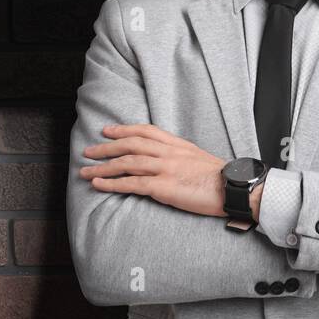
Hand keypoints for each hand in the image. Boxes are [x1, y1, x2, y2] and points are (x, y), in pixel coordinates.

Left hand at [79, 123, 227, 217]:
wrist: (233, 188)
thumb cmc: (220, 178)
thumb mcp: (199, 158)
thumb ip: (180, 155)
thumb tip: (166, 160)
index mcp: (177, 144)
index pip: (145, 131)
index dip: (124, 130)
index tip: (108, 131)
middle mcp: (168, 152)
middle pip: (130, 144)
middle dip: (106, 147)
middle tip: (89, 151)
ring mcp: (164, 168)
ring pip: (126, 162)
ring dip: (102, 167)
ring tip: (85, 171)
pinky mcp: (163, 187)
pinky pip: (131, 183)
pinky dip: (112, 183)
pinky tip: (98, 184)